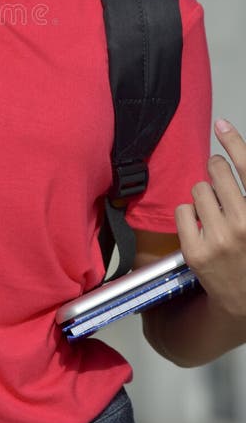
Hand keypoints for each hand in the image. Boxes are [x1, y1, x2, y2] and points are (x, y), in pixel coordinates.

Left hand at [176, 119, 245, 319]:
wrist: (243, 298)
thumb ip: (242, 188)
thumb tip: (227, 148)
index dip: (234, 142)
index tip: (221, 124)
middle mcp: (245, 224)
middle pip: (216, 172)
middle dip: (215, 172)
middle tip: (218, 184)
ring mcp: (220, 239)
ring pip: (198, 189)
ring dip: (203, 196)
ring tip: (214, 214)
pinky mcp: (196, 251)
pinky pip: (183, 210)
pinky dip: (189, 215)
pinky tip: (200, 228)